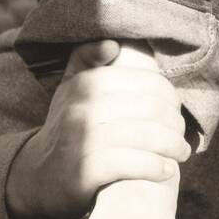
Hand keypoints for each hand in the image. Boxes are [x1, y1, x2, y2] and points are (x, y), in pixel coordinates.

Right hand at [5, 40, 191, 218]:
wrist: (37, 175)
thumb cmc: (67, 127)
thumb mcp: (71, 87)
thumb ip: (88, 59)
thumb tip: (113, 44)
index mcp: (84, 83)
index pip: (146, 83)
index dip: (170, 98)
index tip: (176, 112)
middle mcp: (80, 108)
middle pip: (149, 109)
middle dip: (174, 124)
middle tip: (181, 137)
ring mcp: (80, 140)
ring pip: (144, 136)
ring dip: (172, 147)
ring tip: (180, 153)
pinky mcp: (84, 172)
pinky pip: (130, 164)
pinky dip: (155, 167)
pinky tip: (166, 170)